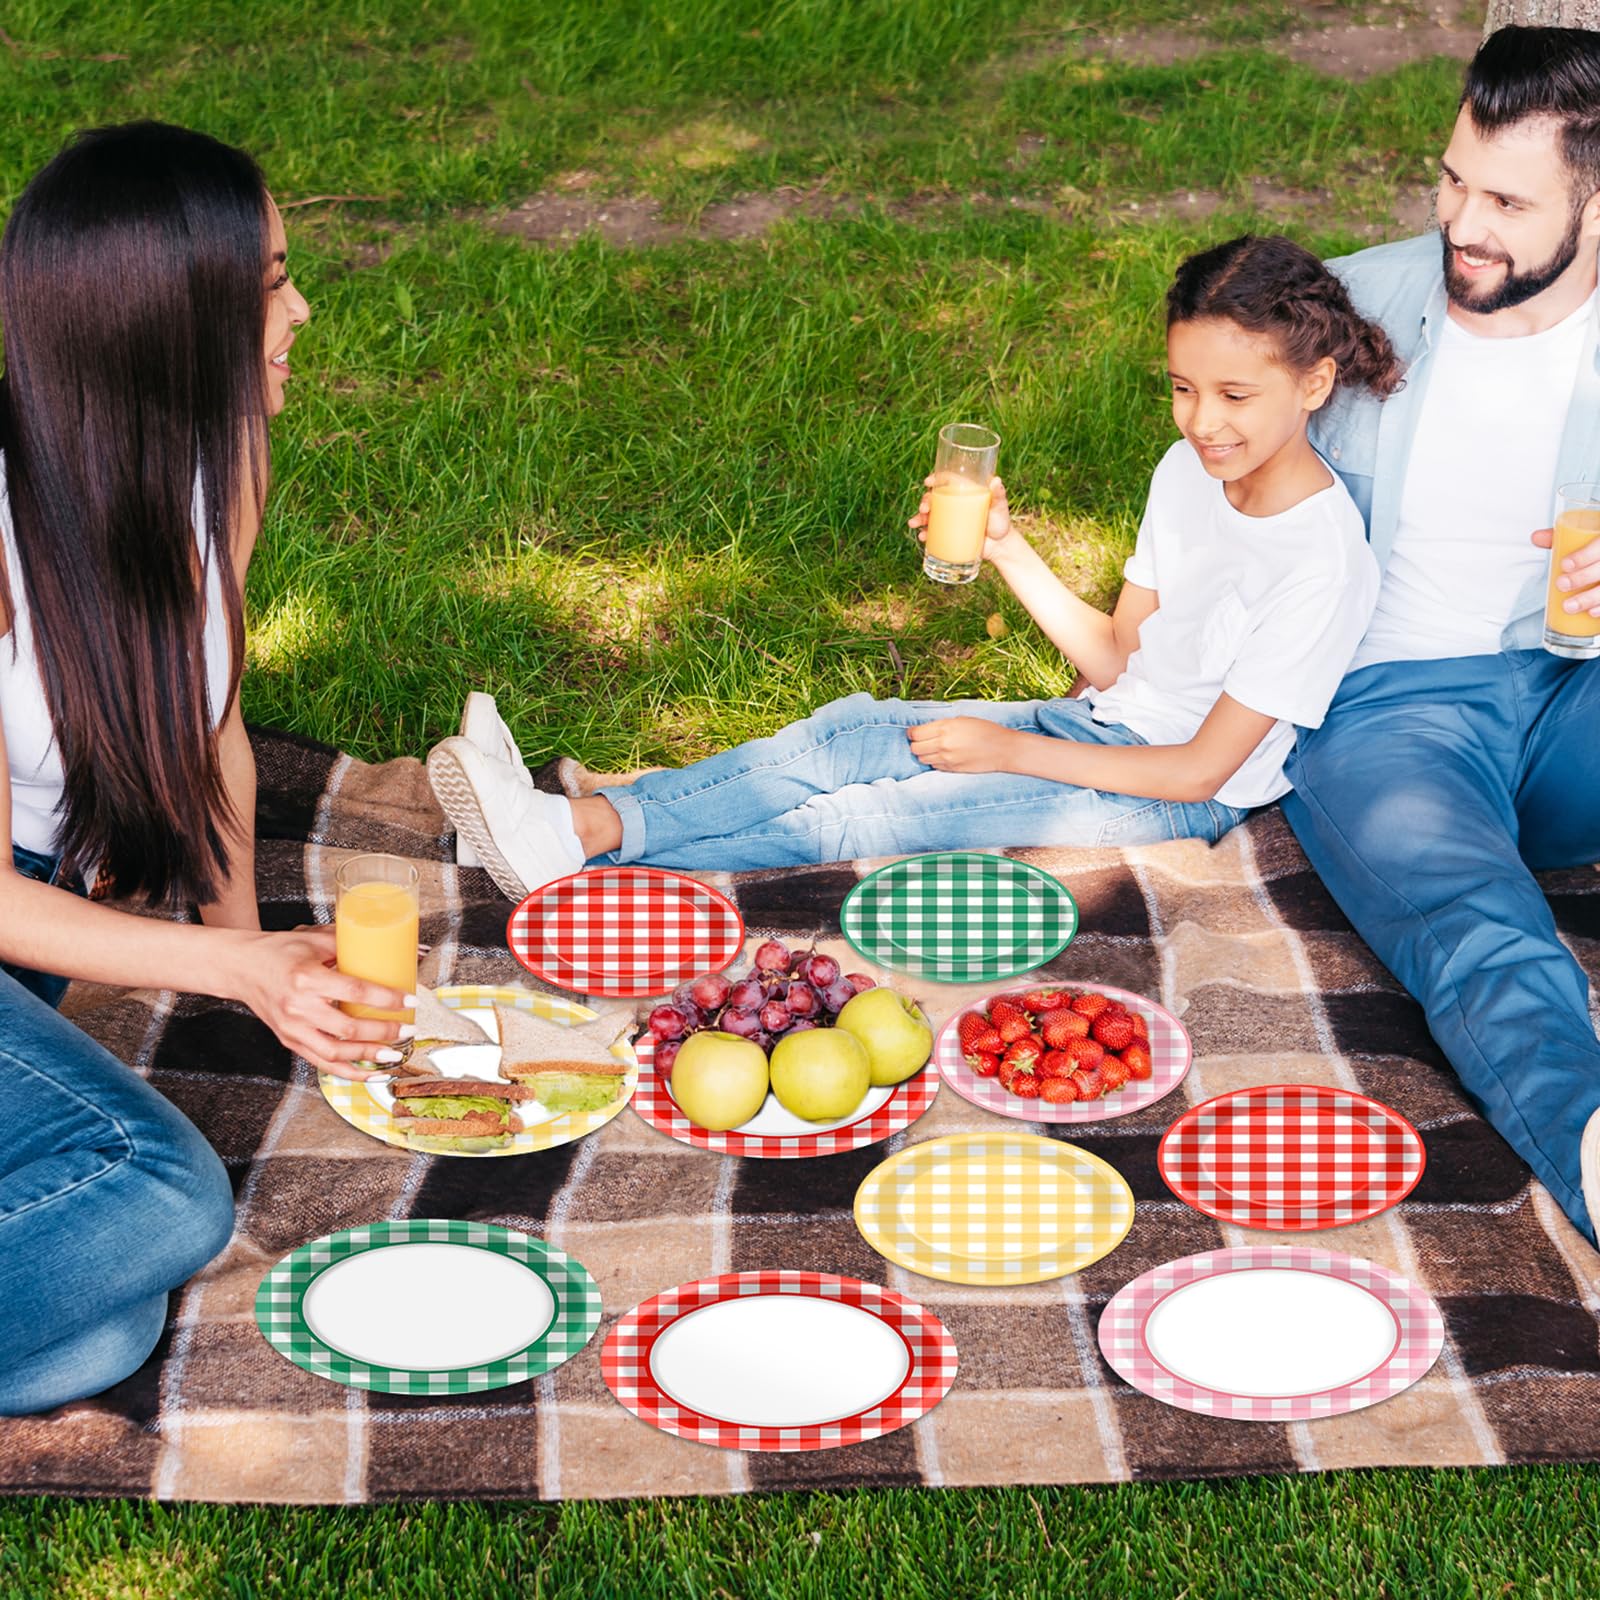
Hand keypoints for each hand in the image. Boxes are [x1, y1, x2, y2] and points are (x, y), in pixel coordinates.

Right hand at [225, 926, 411, 1080]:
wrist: (240, 968)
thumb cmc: (279, 950)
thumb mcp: (314, 938)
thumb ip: (352, 944)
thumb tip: (397, 948)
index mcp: (307, 978)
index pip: (354, 992)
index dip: (386, 999)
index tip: (410, 1001)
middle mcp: (298, 1007)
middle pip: (348, 1028)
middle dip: (384, 1032)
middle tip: (409, 1029)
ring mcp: (292, 1029)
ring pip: (335, 1052)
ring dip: (369, 1057)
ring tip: (396, 1055)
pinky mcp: (289, 1041)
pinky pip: (322, 1063)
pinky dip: (348, 1072)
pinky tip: (370, 1073)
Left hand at [907, 717, 1016, 773]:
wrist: (1003, 749)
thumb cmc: (986, 730)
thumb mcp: (962, 720)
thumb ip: (943, 725)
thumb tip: (926, 730)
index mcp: (945, 728)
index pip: (915, 733)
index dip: (912, 733)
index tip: (914, 732)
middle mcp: (943, 744)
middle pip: (915, 748)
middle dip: (916, 744)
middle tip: (922, 741)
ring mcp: (947, 759)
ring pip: (922, 759)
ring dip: (924, 754)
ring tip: (933, 749)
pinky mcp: (952, 769)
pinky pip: (934, 766)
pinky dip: (934, 761)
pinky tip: (943, 756)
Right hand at [908, 475, 1013, 560]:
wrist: (1000, 546)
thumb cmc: (1001, 522)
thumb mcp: (1001, 507)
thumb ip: (999, 495)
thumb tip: (996, 480)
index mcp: (964, 492)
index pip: (947, 481)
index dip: (936, 479)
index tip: (928, 482)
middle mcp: (954, 504)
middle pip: (934, 498)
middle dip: (925, 501)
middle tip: (924, 508)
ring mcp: (950, 519)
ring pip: (929, 515)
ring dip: (919, 517)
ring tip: (915, 523)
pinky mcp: (949, 534)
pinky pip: (932, 532)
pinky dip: (925, 534)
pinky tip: (922, 537)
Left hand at [1533, 525, 1599, 618]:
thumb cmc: (1597, 548)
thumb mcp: (1582, 538)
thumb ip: (1561, 537)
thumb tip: (1536, 538)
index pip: (1599, 545)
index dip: (1583, 556)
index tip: (1565, 565)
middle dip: (1582, 577)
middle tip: (1562, 584)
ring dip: (1590, 598)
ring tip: (1569, 606)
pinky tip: (1592, 613)